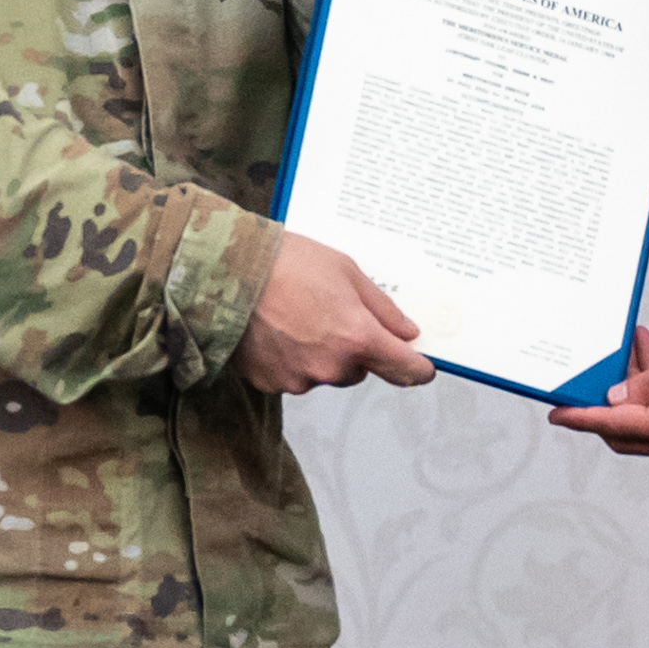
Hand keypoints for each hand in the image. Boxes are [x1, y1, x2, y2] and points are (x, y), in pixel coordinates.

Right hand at [230, 230, 435, 395]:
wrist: (227, 273)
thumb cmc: (287, 263)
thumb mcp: (347, 271)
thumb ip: (382, 308)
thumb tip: (407, 333)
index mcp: (357, 338)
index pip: (405, 370)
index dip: (418, 369)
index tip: (422, 366)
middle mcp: (332, 367)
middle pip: (361, 369)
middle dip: (356, 348)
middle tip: (333, 313)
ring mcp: (300, 379)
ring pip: (327, 372)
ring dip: (322, 353)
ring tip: (297, 315)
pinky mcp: (272, 384)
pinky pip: (295, 376)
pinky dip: (292, 359)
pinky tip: (278, 330)